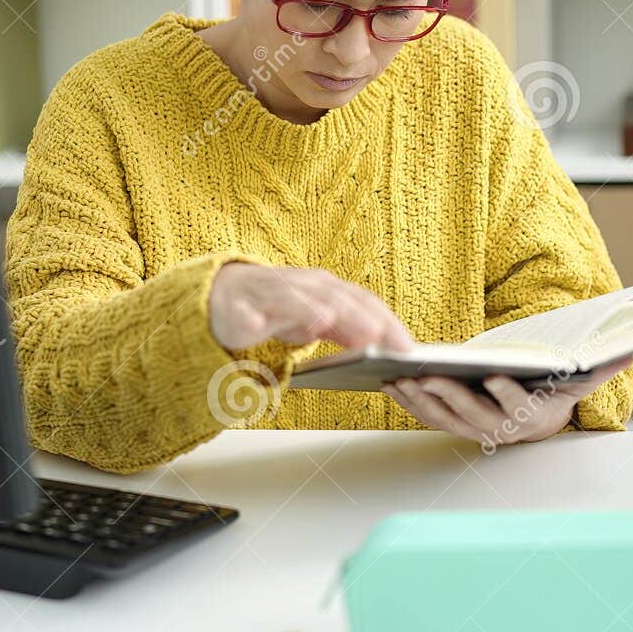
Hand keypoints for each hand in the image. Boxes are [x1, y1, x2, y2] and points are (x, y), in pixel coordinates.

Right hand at [209, 262, 415, 352]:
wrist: (226, 296)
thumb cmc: (277, 308)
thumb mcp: (317, 320)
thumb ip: (345, 330)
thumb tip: (378, 342)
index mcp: (324, 289)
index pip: (361, 301)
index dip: (385, 321)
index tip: (406, 346)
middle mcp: (300, 286)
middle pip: (333, 298)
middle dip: (356, 316)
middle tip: (377, 335)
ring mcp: (269, 295)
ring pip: (291, 299)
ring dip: (308, 309)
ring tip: (327, 321)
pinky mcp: (239, 309)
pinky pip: (244, 313)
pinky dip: (249, 318)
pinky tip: (253, 325)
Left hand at [382, 355, 632, 447]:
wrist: (537, 419)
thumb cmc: (553, 393)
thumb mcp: (579, 381)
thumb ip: (600, 369)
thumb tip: (629, 353)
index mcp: (530, 416)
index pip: (517, 405)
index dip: (505, 393)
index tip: (493, 378)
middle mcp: (499, 427)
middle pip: (471, 413)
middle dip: (450, 395)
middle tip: (430, 376)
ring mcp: (472, 428)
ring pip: (443, 417)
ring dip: (420, 400)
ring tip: (401, 377)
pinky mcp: (451, 424)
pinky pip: (427, 416)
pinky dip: (408, 402)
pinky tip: (392, 383)